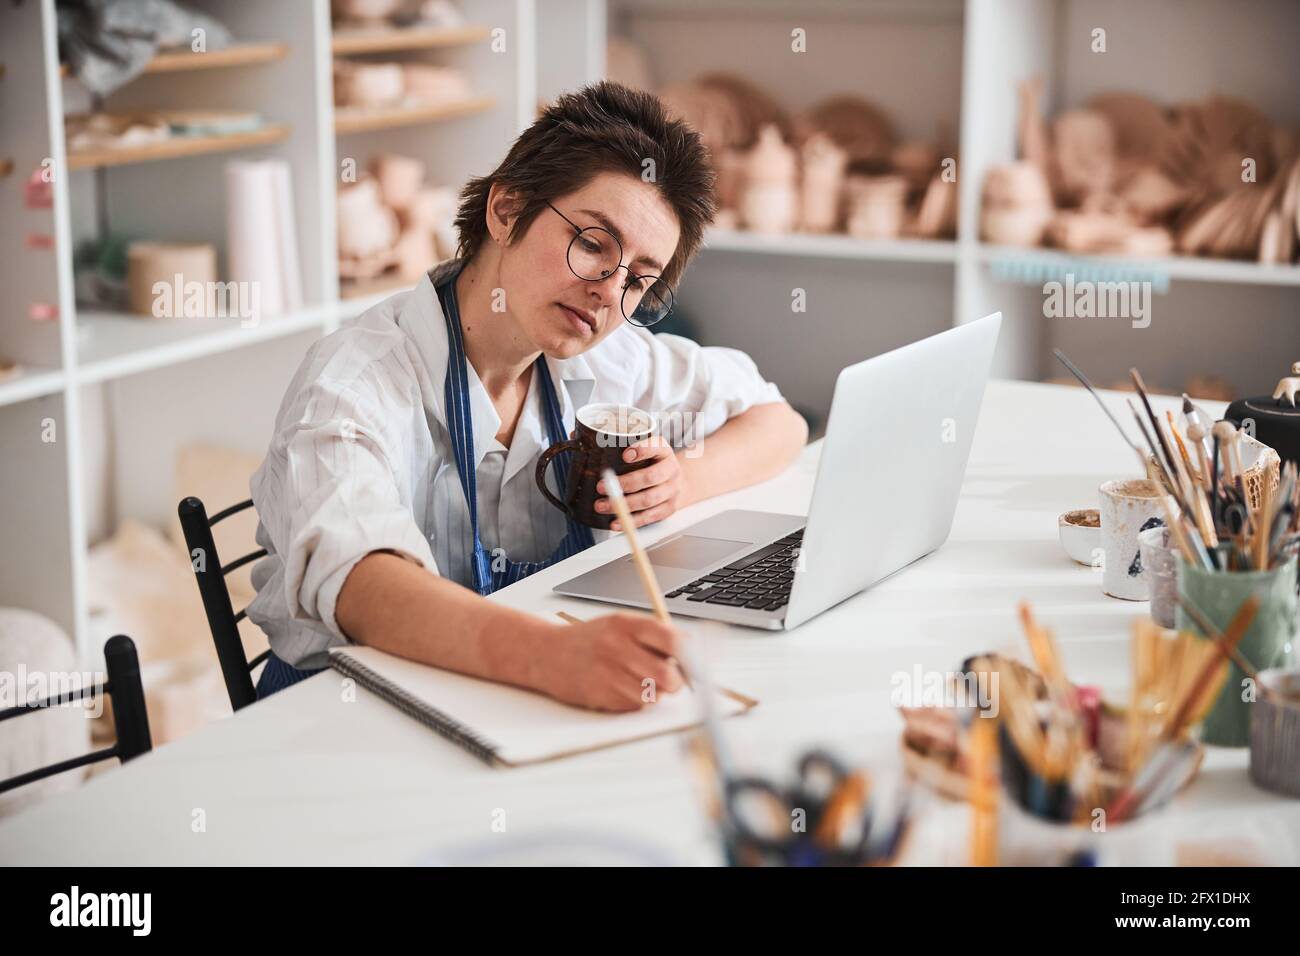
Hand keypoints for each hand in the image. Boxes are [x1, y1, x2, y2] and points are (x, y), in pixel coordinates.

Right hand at [537, 613, 684, 711]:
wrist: (546, 655)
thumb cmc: (589, 640)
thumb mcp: (619, 625)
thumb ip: (653, 635)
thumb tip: (692, 652)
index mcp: (626, 625)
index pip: (672, 640)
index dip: (690, 654)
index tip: (696, 661)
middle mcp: (617, 648)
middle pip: (667, 675)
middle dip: (676, 681)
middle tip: (672, 678)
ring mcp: (608, 674)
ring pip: (653, 695)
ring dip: (655, 693)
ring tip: (641, 680)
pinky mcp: (600, 696)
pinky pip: (634, 706)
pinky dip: (636, 701)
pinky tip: (621, 688)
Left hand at [593, 436, 689, 529]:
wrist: (678, 481)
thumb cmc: (653, 463)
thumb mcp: (644, 449)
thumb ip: (618, 444)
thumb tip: (580, 438)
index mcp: (663, 451)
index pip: (655, 447)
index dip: (642, 450)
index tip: (625, 455)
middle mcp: (671, 469)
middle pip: (650, 477)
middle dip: (624, 484)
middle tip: (602, 487)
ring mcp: (671, 490)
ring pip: (648, 500)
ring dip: (623, 505)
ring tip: (602, 505)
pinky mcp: (668, 508)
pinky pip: (650, 517)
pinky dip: (631, 521)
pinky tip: (617, 522)